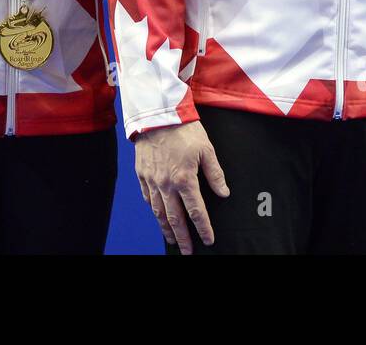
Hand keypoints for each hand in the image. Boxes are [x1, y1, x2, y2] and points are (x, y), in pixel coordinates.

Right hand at [134, 122, 229, 253]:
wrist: (157, 113)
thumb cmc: (184, 129)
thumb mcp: (206, 149)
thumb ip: (215, 174)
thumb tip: (224, 193)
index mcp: (185, 179)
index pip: (196, 212)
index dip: (203, 228)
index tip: (208, 240)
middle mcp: (166, 184)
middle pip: (175, 218)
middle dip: (183, 238)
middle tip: (188, 252)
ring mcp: (151, 180)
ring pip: (158, 211)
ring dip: (166, 228)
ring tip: (172, 239)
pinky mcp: (141, 173)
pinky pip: (147, 197)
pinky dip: (153, 209)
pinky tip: (157, 214)